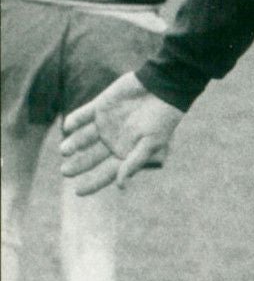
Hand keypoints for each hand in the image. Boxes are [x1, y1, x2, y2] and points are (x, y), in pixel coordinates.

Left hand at [59, 73, 183, 193]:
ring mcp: (105, 124)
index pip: (107, 172)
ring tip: (64, 150)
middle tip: (65, 171)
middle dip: (78, 165)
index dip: (93, 183)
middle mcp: (113, 140)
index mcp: (126, 152)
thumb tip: (120, 185)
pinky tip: (68, 127)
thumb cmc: (162, 120)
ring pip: (83, 137)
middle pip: (90, 157)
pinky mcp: (100, 107)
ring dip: (73, 144)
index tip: (78, 192)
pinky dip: (74, 121)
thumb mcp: (150, 144)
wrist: (162, 89)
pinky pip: (82, 115)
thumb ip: (133, 163)